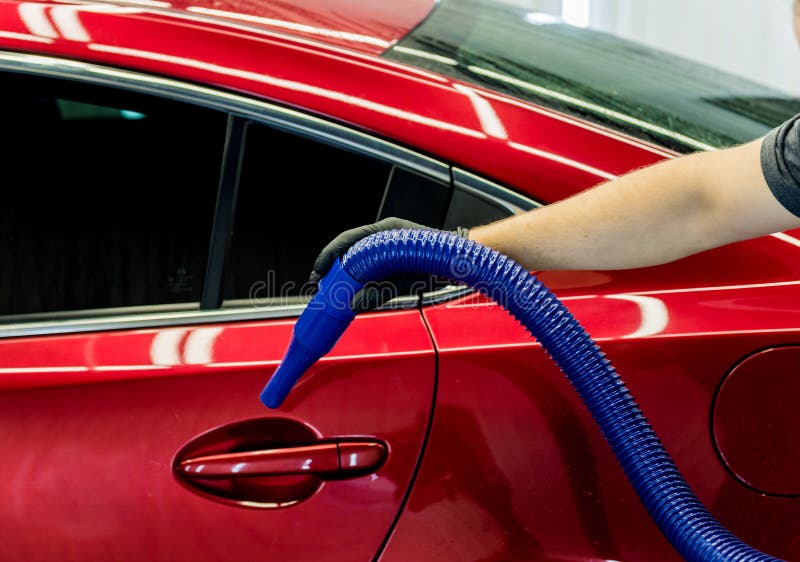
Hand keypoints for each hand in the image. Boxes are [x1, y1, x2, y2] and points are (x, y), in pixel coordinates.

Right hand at [309, 217, 466, 311]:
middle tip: (320, 284)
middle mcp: (385, 234)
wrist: (459, 261)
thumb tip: (353, 305)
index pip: (349, 239)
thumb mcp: (407, 282)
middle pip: (349, 247)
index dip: (330, 254)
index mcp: (386, 231)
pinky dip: (358, 274)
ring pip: (357, 256)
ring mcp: (388, 242)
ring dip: (344, 271)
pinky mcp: (392, 254)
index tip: (319, 270)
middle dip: (333, 266)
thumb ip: (379, 292)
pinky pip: (369, 262)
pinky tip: (351, 287)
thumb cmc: (438, 263)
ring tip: (332, 288)